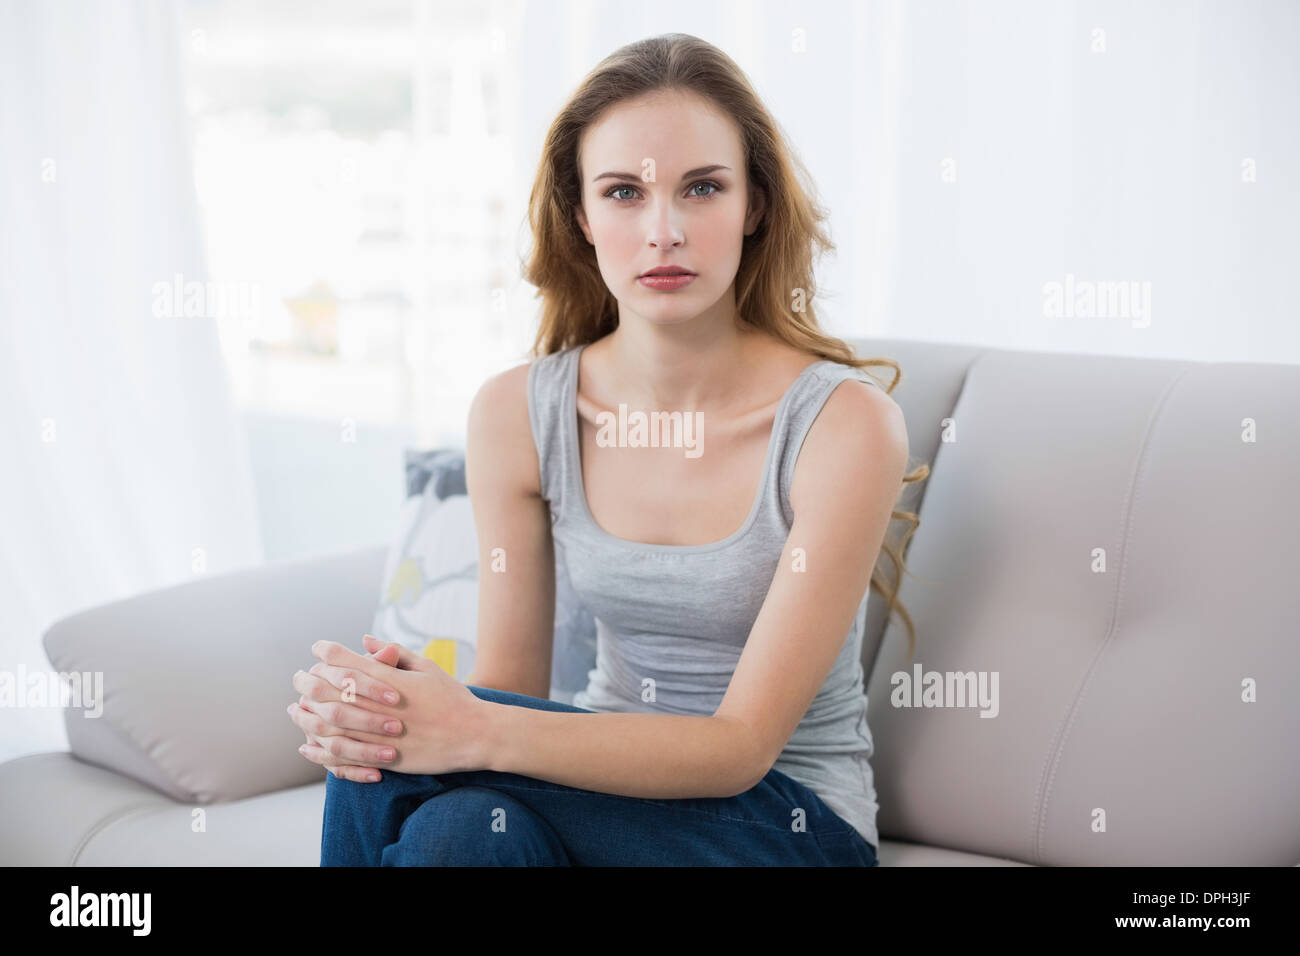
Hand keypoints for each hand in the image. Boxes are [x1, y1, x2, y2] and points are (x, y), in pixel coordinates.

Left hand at [292, 635, 488, 780]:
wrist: (476, 734)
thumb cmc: (453, 698)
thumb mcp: (427, 668)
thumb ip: (395, 653)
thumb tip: (365, 639)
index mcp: (393, 680)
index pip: (350, 661)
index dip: (328, 652)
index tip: (316, 647)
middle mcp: (382, 706)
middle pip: (332, 691)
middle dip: (309, 681)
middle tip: (298, 676)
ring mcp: (382, 734)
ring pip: (331, 725)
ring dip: (307, 715)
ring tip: (295, 709)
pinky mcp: (385, 758)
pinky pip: (344, 756)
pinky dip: (321, 750)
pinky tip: (309, 745)